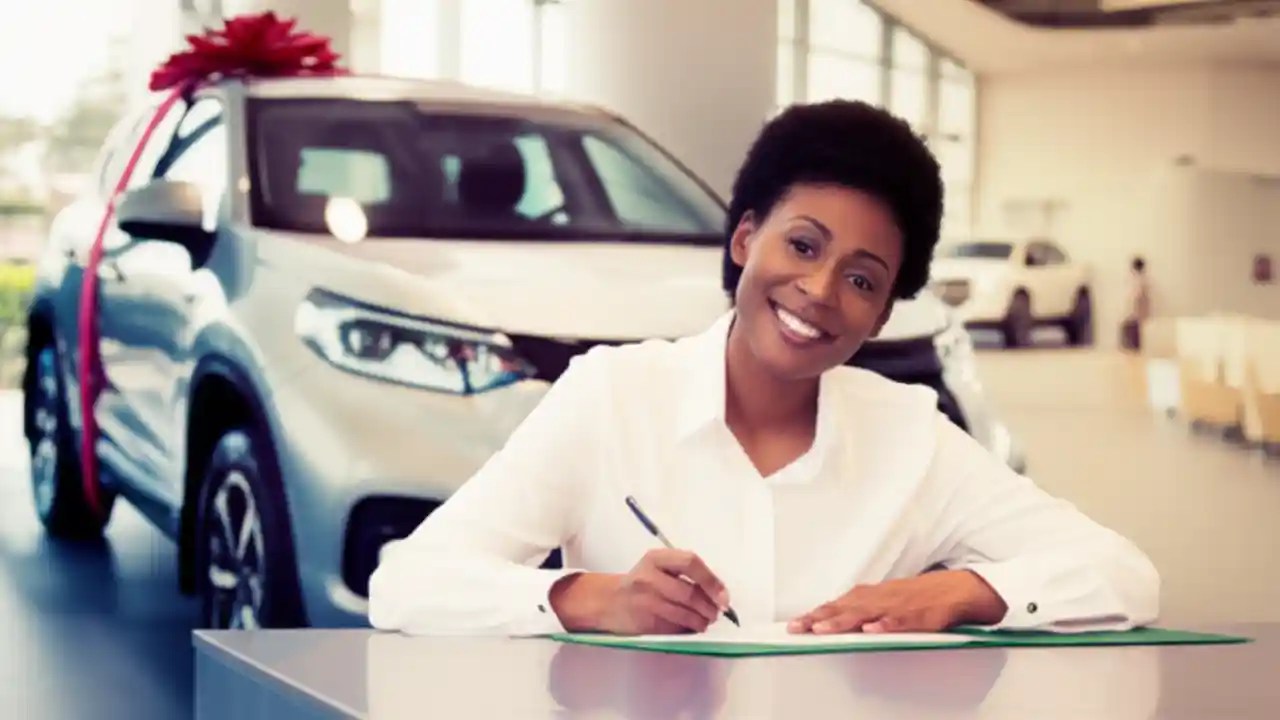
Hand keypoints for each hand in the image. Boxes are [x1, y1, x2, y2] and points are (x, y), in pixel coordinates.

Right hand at [549, 549, 729, 634]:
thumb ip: (684, 573)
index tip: (723, 596)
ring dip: (701, 621)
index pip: (690, 562)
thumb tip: (718, 594)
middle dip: (709, 607)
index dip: (711, 580)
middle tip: (716, 613)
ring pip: (683, 613)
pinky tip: (690, 627)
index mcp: (656, 558)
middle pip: (689, 593)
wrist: (608, 601)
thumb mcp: (658, 567)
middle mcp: (649, 576)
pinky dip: (687, 629)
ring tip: (705, 622)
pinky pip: (673, 627)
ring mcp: (645, 600)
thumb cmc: (641, 583)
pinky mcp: (643, 621)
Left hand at [788, 570, 1006, 634]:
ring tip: (823, 629)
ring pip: (868, 613)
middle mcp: (881, 597)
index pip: (837, 605)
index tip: (794, 624)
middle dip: (820, 618)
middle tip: (798, 627)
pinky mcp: (921, 614)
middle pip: (845, 608)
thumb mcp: (886, 600)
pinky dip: (887, 624)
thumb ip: (861, 608)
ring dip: (844, 620)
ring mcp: (900, 605)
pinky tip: (873, 630)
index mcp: (872, 595)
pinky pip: (902, 620)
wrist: (959, 588)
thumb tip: (832, 617)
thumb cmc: (918, 597)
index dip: (816, 614)